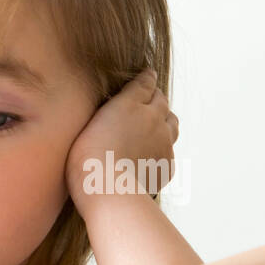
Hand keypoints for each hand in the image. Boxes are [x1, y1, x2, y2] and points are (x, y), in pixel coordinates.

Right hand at [66, 68, 178, 209]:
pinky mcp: (166, 167)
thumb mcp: (99, 115)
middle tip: (145, 104)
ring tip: (151, 130)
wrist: (107, 188)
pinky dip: (160, 152)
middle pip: (163, 104)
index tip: (146, 76)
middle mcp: (156, 121)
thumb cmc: (92, 151)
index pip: (147, 85)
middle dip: (156, 101)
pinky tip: (146, 158)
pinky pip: (168, 154)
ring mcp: (164, 145)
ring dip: (164, 124)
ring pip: (172, 127)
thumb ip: (125, 97)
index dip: (146, 81)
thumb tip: (145, 79)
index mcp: (136, 104)